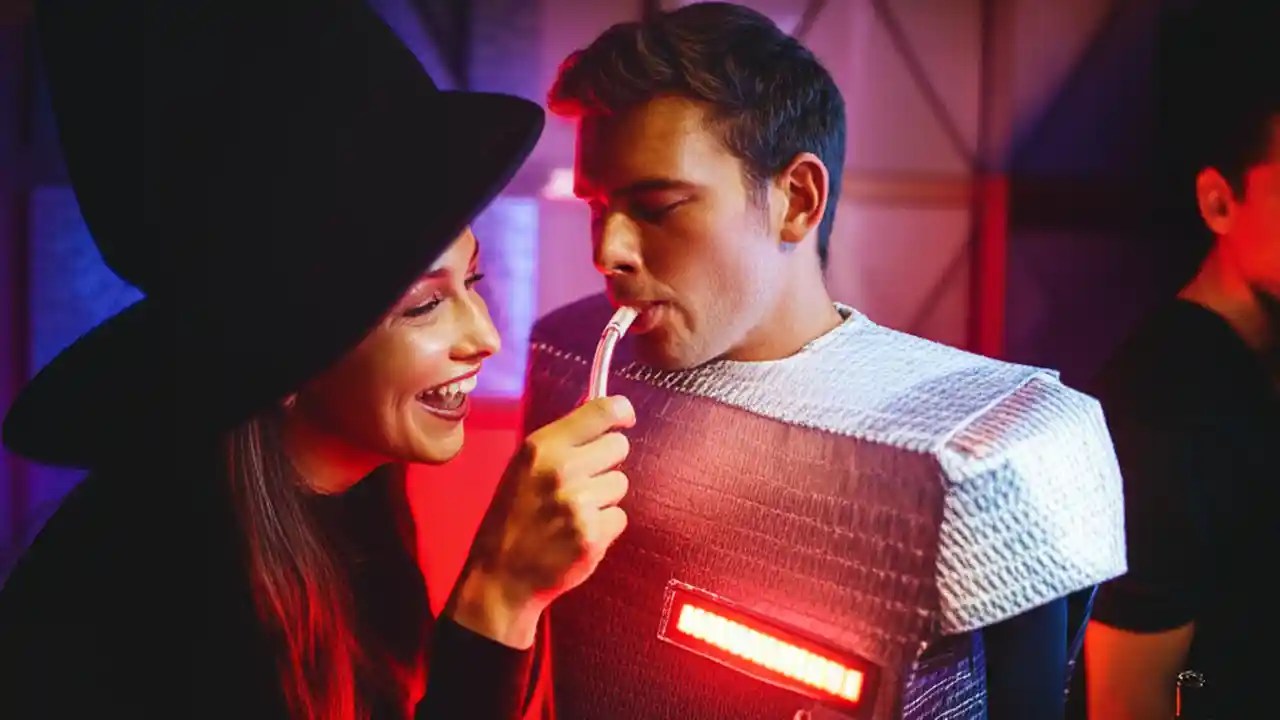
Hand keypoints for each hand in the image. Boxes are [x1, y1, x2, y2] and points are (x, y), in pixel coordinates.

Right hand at [446, 395, 634, 647]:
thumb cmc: (512, 519)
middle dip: (607, 462)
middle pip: (619, 447)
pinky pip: (619, 518)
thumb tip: (605, 415)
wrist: (501, 576)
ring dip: (605, 497)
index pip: (601, 411)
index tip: (624, 419)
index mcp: (541, 447)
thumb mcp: (523, 468)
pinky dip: (604, 527)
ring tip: (575, 513)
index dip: (621, 412)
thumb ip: (561, 443)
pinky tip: (578, 534)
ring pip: (621, 484)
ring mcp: (579, 504)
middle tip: (584, 481)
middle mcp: (561, 470)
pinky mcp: (593, 535)